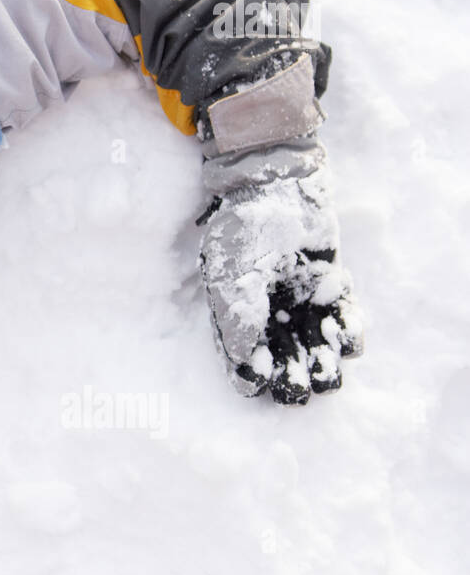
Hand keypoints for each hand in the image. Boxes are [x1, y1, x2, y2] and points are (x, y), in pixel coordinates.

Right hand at [198, 138, 363, 403]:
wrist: (273, 187)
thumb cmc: (241, 231)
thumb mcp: (227, 281)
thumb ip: (235, 327)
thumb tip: (244, 374)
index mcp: (238, 316)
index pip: (245, 363)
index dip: (253, 379)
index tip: (260, 383)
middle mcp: (270, 315)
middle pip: (284, 364)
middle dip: (291, 382)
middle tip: (298, 387)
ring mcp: (300, 302)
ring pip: (316, 349)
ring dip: (322, 368)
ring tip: (326, 375)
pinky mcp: (329, 287)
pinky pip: (342, 322)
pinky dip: (347, 336)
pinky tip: (345, 344)